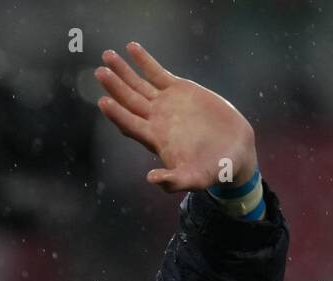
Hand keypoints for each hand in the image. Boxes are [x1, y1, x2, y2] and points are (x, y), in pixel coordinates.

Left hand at [95, 42, 257, 192]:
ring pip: (138, 84)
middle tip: (99, 73)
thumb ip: (173, 181)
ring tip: (107, 56)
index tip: (103, 101)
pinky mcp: (179, 89)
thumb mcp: (194, 179)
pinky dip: (144, 61)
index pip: (130, 124)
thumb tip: (151, 179)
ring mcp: (165, 103)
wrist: (232, 150)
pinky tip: (131, 48)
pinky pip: (157, 72)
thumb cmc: (212, 170)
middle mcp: (155, 120)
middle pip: (129, 101)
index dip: (117, 114)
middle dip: (114, 86)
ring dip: (123, 71)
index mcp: (155, 139)